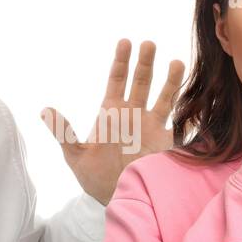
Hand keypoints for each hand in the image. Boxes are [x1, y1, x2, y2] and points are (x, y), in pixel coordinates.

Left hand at [41, 39, 184, 205]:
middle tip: (148, 44)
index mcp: (112, 112)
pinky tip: (196, 95)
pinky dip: (187, 108)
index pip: (117, 80)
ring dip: (170, 80)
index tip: (125, 42)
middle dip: (145, 63)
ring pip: (163, 96)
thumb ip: (64, 132)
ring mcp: (152, 126)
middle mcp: (134, 114)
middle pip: (141, 81)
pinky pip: (180, 121)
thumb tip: (44, 111)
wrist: (119, 199)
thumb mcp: (76, 156)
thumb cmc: (95, 178)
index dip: (121, 61)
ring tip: (177, 63)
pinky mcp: (166, 142)